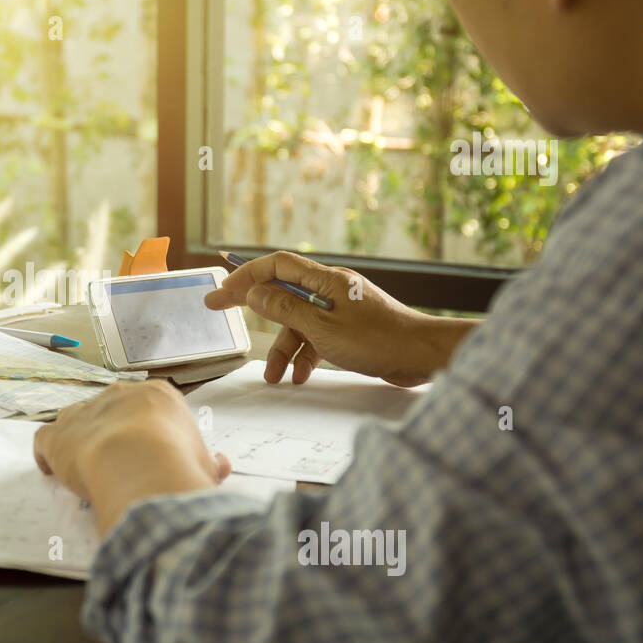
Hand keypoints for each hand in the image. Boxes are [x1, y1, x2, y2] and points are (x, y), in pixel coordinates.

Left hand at [34, 380, 230, 535]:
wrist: (140, 462)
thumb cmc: (178, 462)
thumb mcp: (202, 465)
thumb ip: (208, 462)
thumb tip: (220, 465)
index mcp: (158, 397)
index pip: (151, 406)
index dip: (149, 429)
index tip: (152, 451)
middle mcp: (118, 397)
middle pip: (111, 408)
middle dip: (113, 430)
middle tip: (119, 462)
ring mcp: (84, 413)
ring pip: (75, 417)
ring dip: (78, 436)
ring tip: (82, 461)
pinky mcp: (58, 436)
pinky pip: (44, 438)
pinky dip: (46, 453)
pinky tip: (50, 469)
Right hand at [204, 251, 474, 386]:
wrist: (424, 356)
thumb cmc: (378, 340)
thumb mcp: (322, 328)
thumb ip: (285, 310)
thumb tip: (254, 293)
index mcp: (325, 280)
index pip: (275, 266)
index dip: (244, 274)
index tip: (220, 291)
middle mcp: (331, 289)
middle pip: (281, 292)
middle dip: (251, 305)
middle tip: (218, 309)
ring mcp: (341, 309)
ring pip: (298, 322)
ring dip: (283, 348)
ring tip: (273, 376)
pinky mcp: (350, 329)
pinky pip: (317, 337)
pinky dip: (305, 355)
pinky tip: (299, 376)